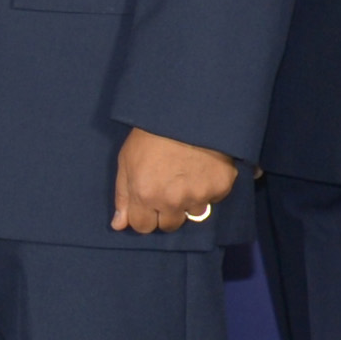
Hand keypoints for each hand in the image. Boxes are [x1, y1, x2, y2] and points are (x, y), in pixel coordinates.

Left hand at [112, 129, 241, 235]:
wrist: (187, 112)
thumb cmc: (151, 134)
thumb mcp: (126, 160)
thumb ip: (123, 195)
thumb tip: (119, 225)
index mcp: (146, 195)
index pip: (143, 227)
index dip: (144, 216)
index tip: (148, 204)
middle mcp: (172, 201)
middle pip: (170, 225)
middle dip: (167, 212)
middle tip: (168, 190)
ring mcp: (199, 196)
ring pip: (193, 213)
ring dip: (189, 201)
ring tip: (187, 176)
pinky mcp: (221, 187)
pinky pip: (214, 198)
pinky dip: (209, 188)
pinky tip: (203, 169)